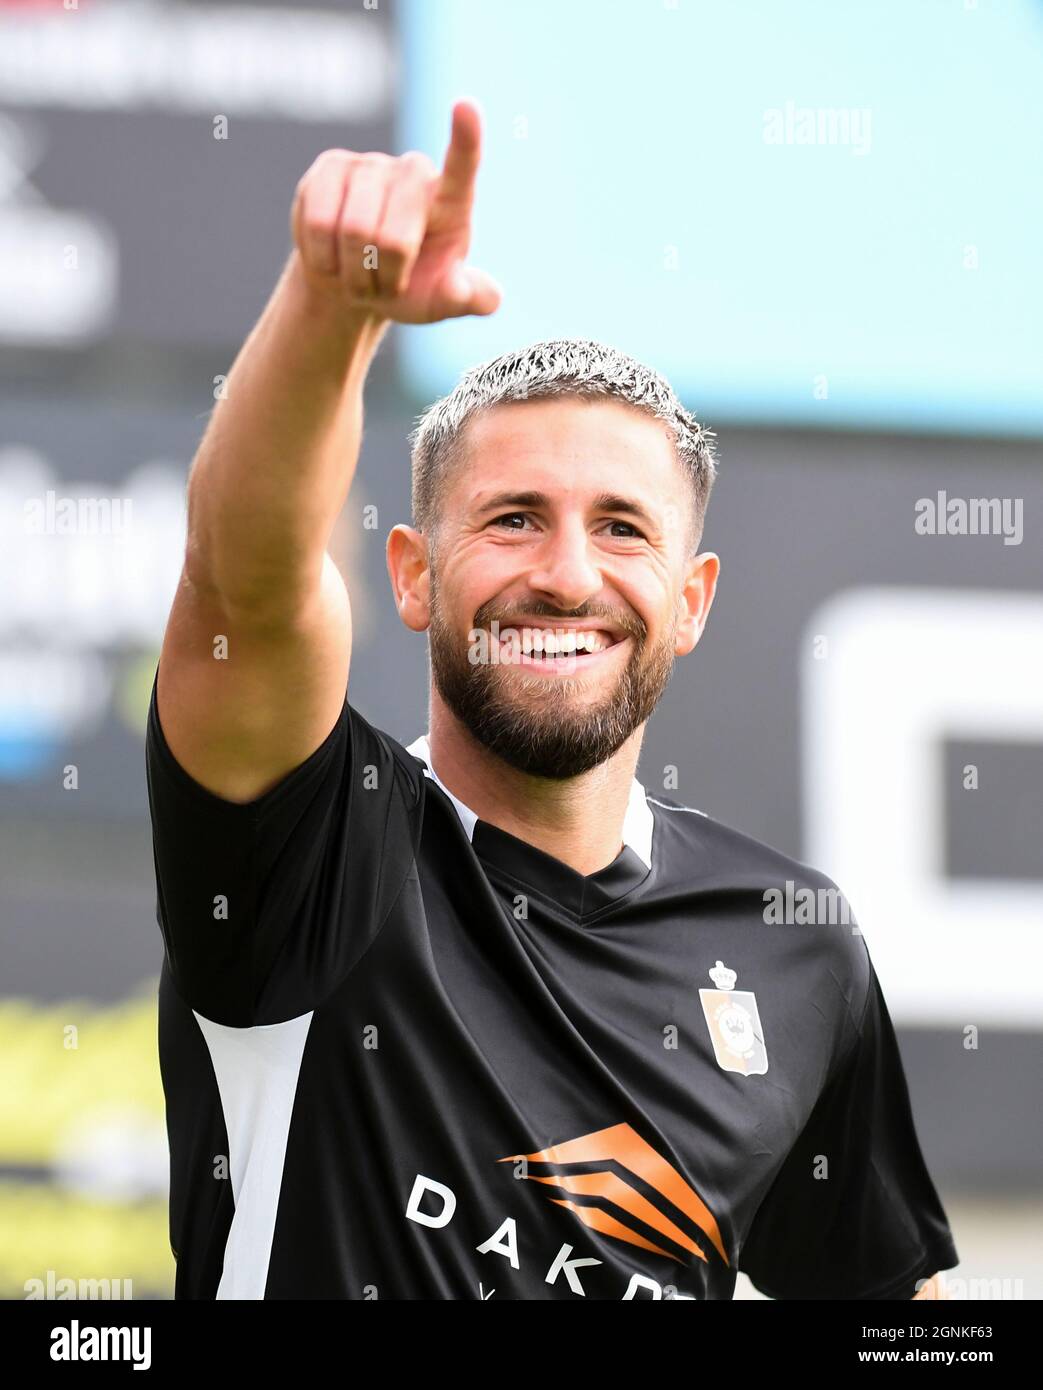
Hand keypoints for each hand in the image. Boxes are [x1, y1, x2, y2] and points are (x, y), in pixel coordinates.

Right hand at [290, 99, 501, 323]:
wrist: (356, 281)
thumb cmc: (409, 288)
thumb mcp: (440, 302)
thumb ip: (466, 299)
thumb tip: (469, 291)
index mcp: (451, 200)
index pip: (462, 166)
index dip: (465, 139)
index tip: (467, 106)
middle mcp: (413, 173)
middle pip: (394, 240)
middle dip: (386, 279)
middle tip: (384, 287)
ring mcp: (370, 165)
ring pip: (351, 231)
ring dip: (353, 274)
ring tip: (359, 275)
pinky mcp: (330, 168)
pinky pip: (318, 222)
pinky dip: (324, 258)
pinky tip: (333, 257)